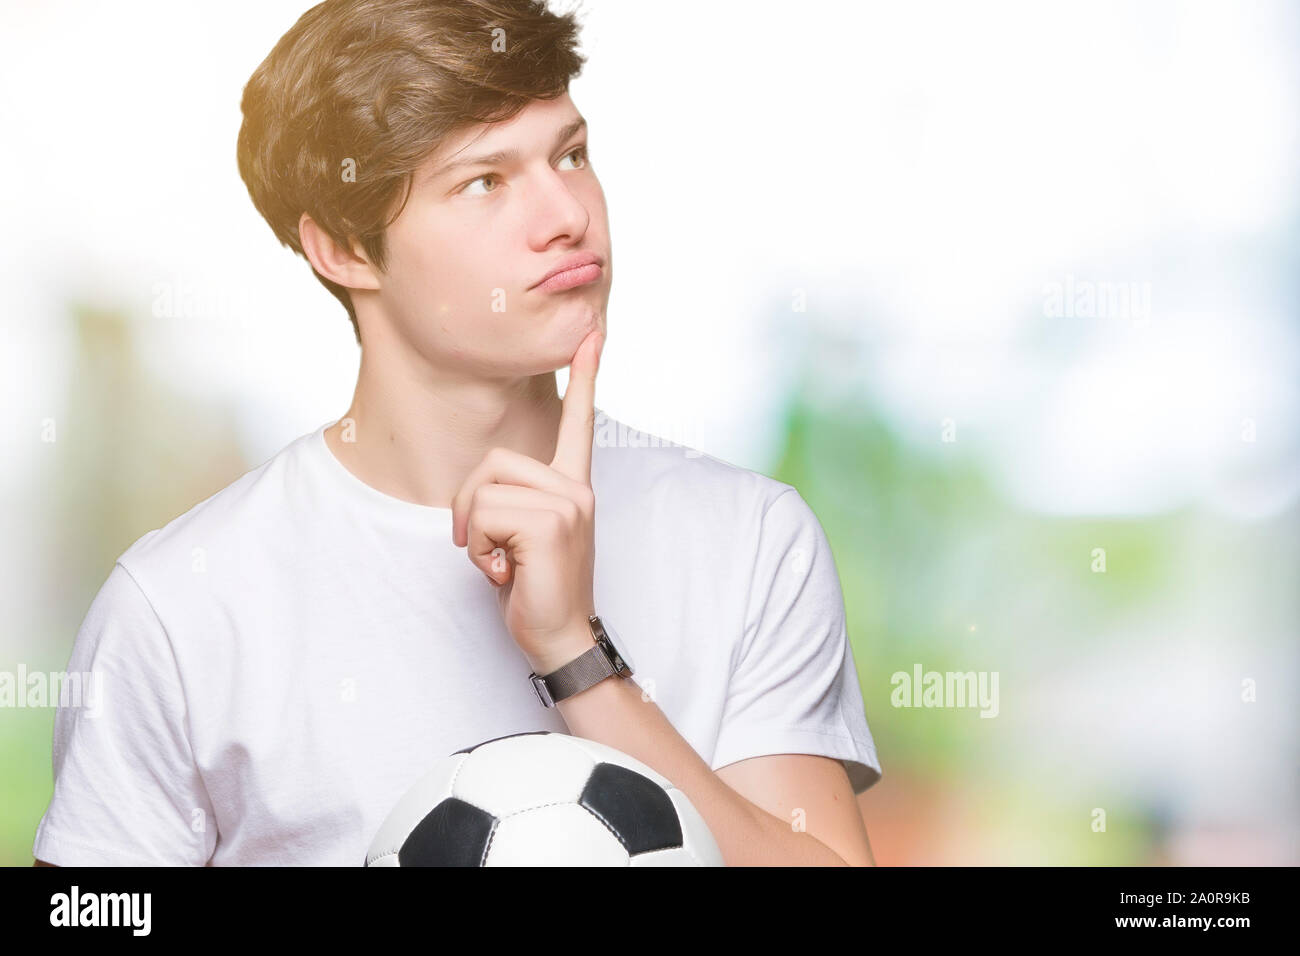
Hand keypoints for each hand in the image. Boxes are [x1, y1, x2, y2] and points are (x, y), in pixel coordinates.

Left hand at [450, 329, 603, 673]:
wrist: (560, 638)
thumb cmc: (535, 591)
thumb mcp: (523, 538)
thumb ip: (514, 503)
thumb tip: (484, 490)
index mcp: (572, 486)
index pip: (579, 424)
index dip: (586, 378)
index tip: (594, 336)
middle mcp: (576, 488)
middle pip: (493, 461)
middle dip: (470, 506)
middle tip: (486, 547)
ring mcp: (567, 504)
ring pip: (483, 488)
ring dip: (475, 532)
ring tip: (500, 563)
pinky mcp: (551, 523)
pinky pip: (485, 514)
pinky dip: (480, 549)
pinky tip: (505, 573)